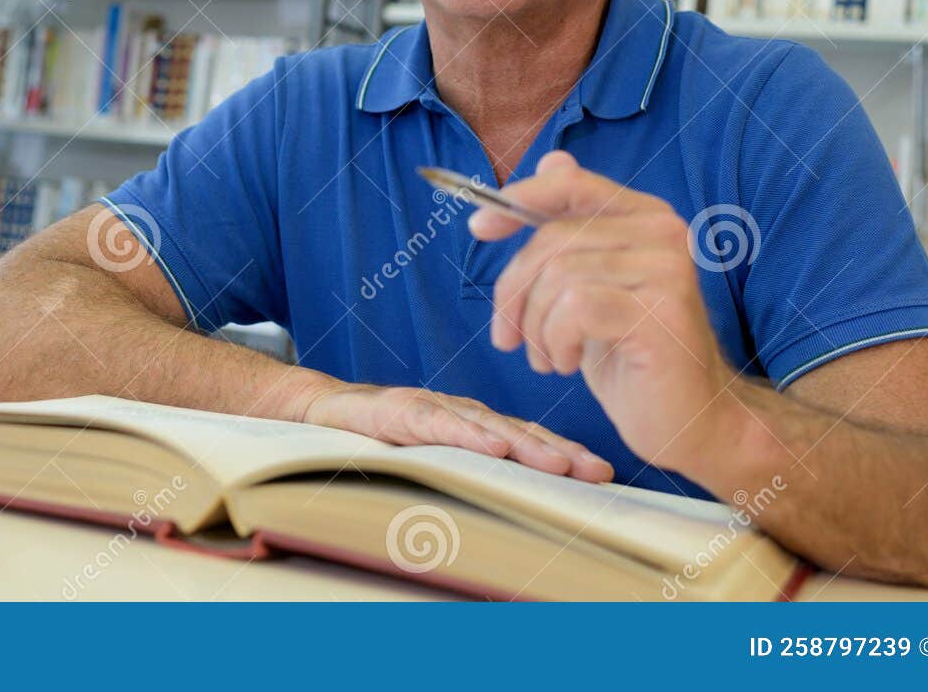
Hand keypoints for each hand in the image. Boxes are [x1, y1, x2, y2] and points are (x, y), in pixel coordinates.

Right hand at [297, 381, 613, 481]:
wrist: (325, 410)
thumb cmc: (382, 438)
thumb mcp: (432, 459)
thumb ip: (467, 474)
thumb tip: (510, 518)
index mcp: (474, 426)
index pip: (527, 439)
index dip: (564, 454)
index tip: (603, 474)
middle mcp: (461, 413)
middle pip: (519, 432)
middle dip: (561, 451)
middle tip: (598, 471)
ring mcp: (434, 409)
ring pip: (488, 427)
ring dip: (527, 445)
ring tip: (561, 463)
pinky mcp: (403, 410)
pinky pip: (440, 423)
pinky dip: (469, 434)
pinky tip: (493, 445)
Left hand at [469, 150, 738, 477]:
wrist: (691, 421)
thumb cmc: (634, 356)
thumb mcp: (591, 289)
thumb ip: (574, 229)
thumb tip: (552, 160)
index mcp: (645, 217)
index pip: (571, 184)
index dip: (517, 200)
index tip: (477, 231)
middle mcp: (663, 232)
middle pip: (551, 238)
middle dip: (513, 291)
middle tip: (508, 336)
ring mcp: (667, 269)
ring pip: (558, 277)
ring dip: (535, 326)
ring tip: (547, 357)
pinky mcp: (661, 311)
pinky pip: (574, 309)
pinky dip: (555, 341)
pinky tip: (568, 364)